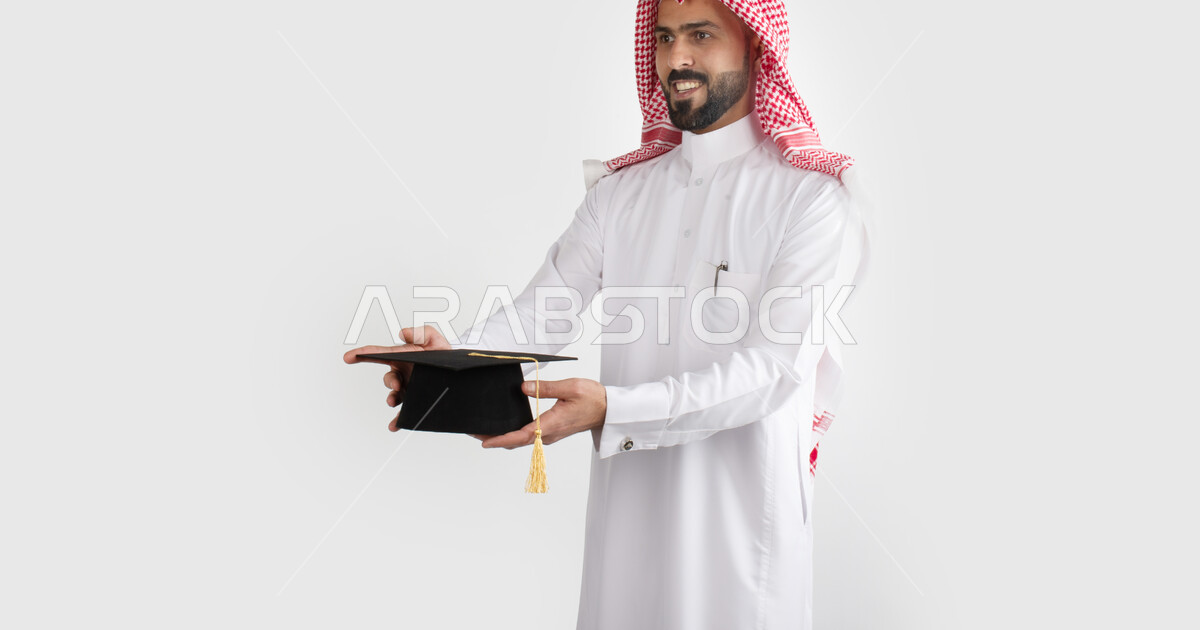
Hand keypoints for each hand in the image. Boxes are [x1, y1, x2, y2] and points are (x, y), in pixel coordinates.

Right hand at [343, 325, 450, 430]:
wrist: (459, 372)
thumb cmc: (443, 353)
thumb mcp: (433, 339)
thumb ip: (420, 332)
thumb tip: (402, 333)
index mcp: (401, 358)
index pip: (378, 355)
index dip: (361, 355)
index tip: (347, 357)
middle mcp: (401, 374)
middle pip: (388, 378)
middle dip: (389, 381)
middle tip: (397, 384)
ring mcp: (408, 389)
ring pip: (393, 396)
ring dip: (391, 399)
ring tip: (393, 401)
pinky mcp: (416, 401)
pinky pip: (403, 414)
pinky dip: (397, 421)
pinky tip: (395, 425)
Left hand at [470, 378, 606, 448]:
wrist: (608, 410)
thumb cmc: (593, 399)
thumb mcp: (569, 387)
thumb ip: (545, 388)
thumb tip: (524, 387)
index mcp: (551, 424)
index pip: (522, 435)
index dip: (502, 439)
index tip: (485, 442)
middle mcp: (548, 433)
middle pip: (517, 441)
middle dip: (495, 439)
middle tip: (476, 433)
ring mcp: (550, 435)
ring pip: (522, 441)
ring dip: (504, 438)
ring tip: (486, 431)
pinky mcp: (551, 432)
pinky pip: (529, 437)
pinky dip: (514, 435)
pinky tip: (507, 428)